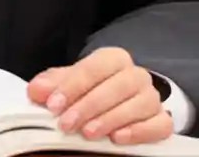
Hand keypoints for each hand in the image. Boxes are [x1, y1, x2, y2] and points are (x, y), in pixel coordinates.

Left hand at [26, 47, 171, 145]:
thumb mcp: (71, 84)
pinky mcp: (161, 121)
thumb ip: (53, 85)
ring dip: (112, 118)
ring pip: (141, 103)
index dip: (74, 85)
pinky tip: (119, 138)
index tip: (54, 104)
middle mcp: (136, 76)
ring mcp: (151, 98)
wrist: (121, 103)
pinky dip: (140, 131)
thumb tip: (37, 90)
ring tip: (89, 133)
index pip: (96, 66)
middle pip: (120, 84)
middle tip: (67, 124)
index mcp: (114, 60)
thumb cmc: (93, 90)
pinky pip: (159, 124)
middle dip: (90, 105)